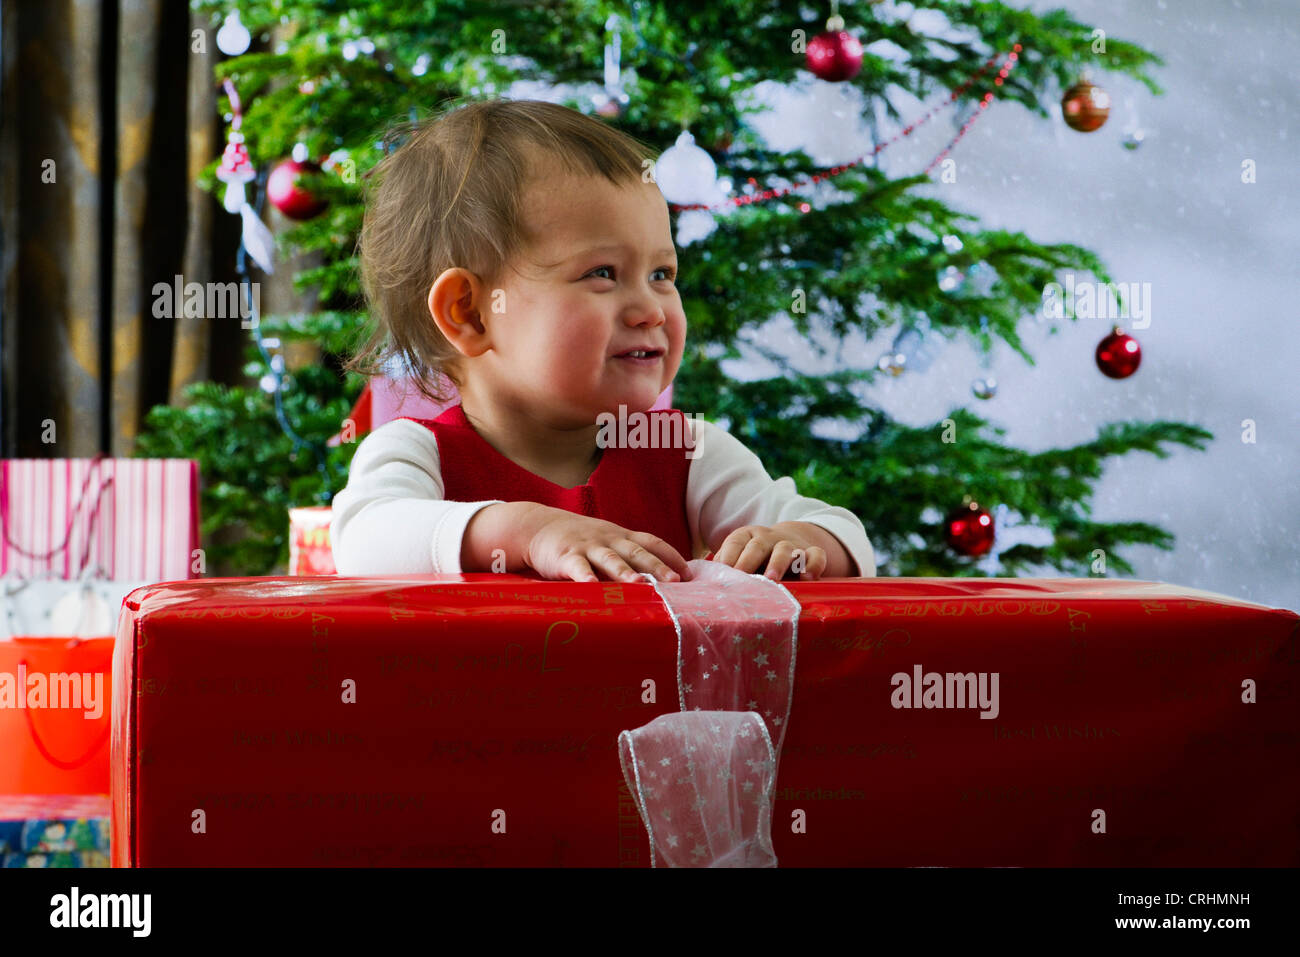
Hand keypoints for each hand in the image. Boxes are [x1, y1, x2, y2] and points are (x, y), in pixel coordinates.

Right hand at [524, 510, 689, 583]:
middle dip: (656, 567)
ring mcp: (588, 548)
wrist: (540, 526)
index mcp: (622, 537)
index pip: (652, 542)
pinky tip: (592, 587)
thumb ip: (630, 555)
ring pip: (610, 559)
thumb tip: (662, 576)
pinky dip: (585, 577)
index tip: (690, 573)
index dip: (672, 556)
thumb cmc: (581, 540)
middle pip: (636, 552)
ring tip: (639, 585)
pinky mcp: (566, 557)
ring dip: (625, 572)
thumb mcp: (608, 541)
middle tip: (675, 581)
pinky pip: (577, 568)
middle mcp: (609, 540)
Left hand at [711, 524, 827, 580]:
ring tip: (772, 580)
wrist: (792, 542)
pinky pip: (816, 555)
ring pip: (786, 549)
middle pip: (758, 544)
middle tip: (743, 577)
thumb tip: (693, 582)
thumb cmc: (755, 558)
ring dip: (779, 563)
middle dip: (749, 560)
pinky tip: (809, 578)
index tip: (722, 574)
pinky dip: (814, 564)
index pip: (735, 542)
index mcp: (746, 536)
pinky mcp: (811, 553)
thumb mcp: (738, 559)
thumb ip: (720, 568)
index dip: (728, 557)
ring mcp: (791, 544)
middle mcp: (768, 538)